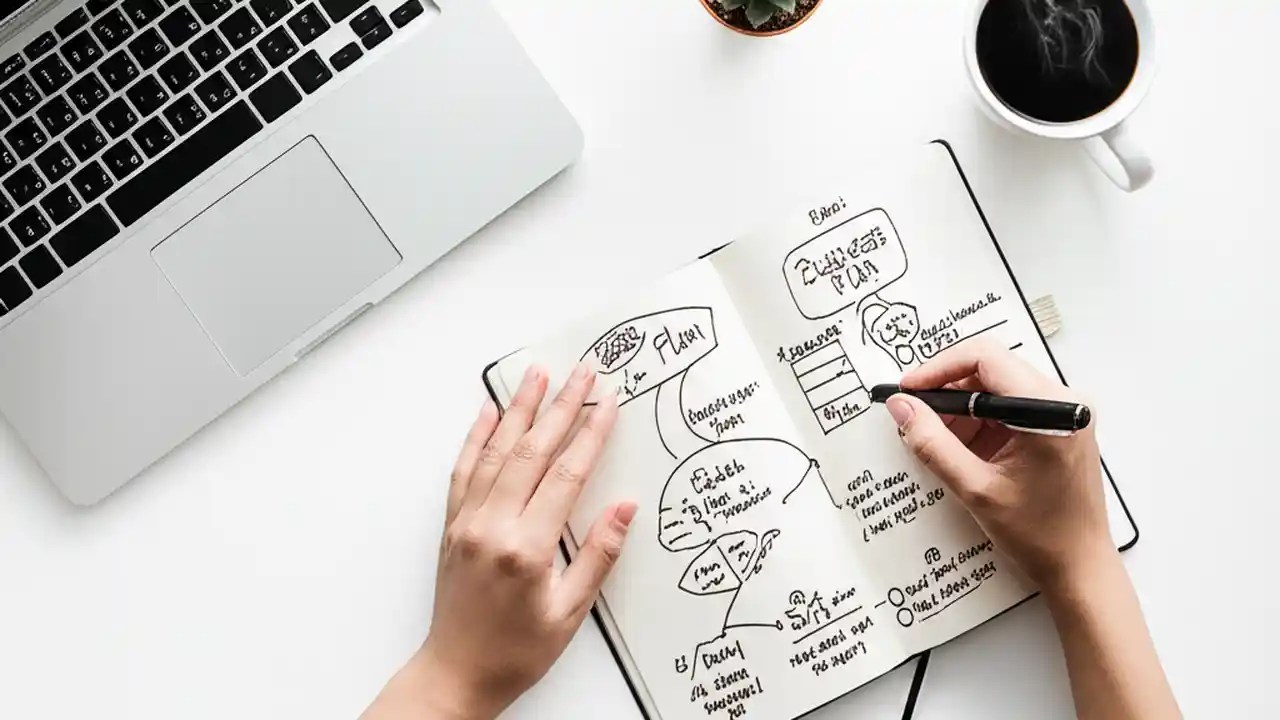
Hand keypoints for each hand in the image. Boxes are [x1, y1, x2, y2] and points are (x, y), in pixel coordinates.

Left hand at [362, 364, 634, 719]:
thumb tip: (623, 507)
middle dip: (562, 407)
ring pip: (496, 451)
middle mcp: (491, 526)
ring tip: (537, 375)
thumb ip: (598, 556)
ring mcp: (467, 522)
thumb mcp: (570, 613)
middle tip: (582, 373)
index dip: (591, 435)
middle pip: (532, 451)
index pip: (566, 476)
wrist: (456, 674)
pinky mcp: (451, 525)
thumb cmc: (514, 652)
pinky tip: (489, 412)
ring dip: (520, 409)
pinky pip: (464, 469)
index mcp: (526, 548)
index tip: (608, 404)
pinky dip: (477, 437)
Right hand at [885, 340, 1113, 592]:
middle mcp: (1063, 401)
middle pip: (990, 369)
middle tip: (914, 417)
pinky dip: (978, 424)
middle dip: (946, 392)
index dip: (939, 367)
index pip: (985, 357)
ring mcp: (1062, 413)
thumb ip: (932, 443)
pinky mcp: (1056, 427)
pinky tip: (962, 452)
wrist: (1080, 568)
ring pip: (996, 389)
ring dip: (961, 411)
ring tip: (938, 444)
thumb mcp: (975, 489)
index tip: (909, 389)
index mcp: (1050, 409)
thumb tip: (902, 407)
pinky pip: (1008, 409)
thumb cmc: (1041, 536)